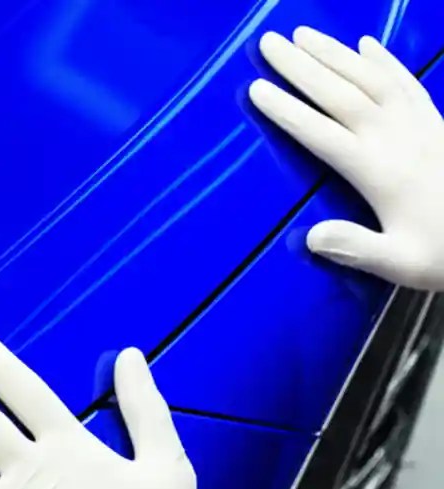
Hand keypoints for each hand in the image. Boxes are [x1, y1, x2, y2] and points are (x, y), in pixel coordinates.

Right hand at [250, 27, 443, 289]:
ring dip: (335, 53)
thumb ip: (355, 248)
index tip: (255, 88)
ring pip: (372, 77)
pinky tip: (366, 44)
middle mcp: (396, 138)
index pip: (321, 134)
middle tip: (268, 42)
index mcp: (378, 172)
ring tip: (302, 33)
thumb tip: (310, 236)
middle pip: (341, 94)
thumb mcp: (400, 263)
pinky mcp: (438, 122)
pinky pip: (408, 82)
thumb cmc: (443, 253)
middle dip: (301, 67)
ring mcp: (420, 124)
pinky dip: (386, 60)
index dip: (287, 110)